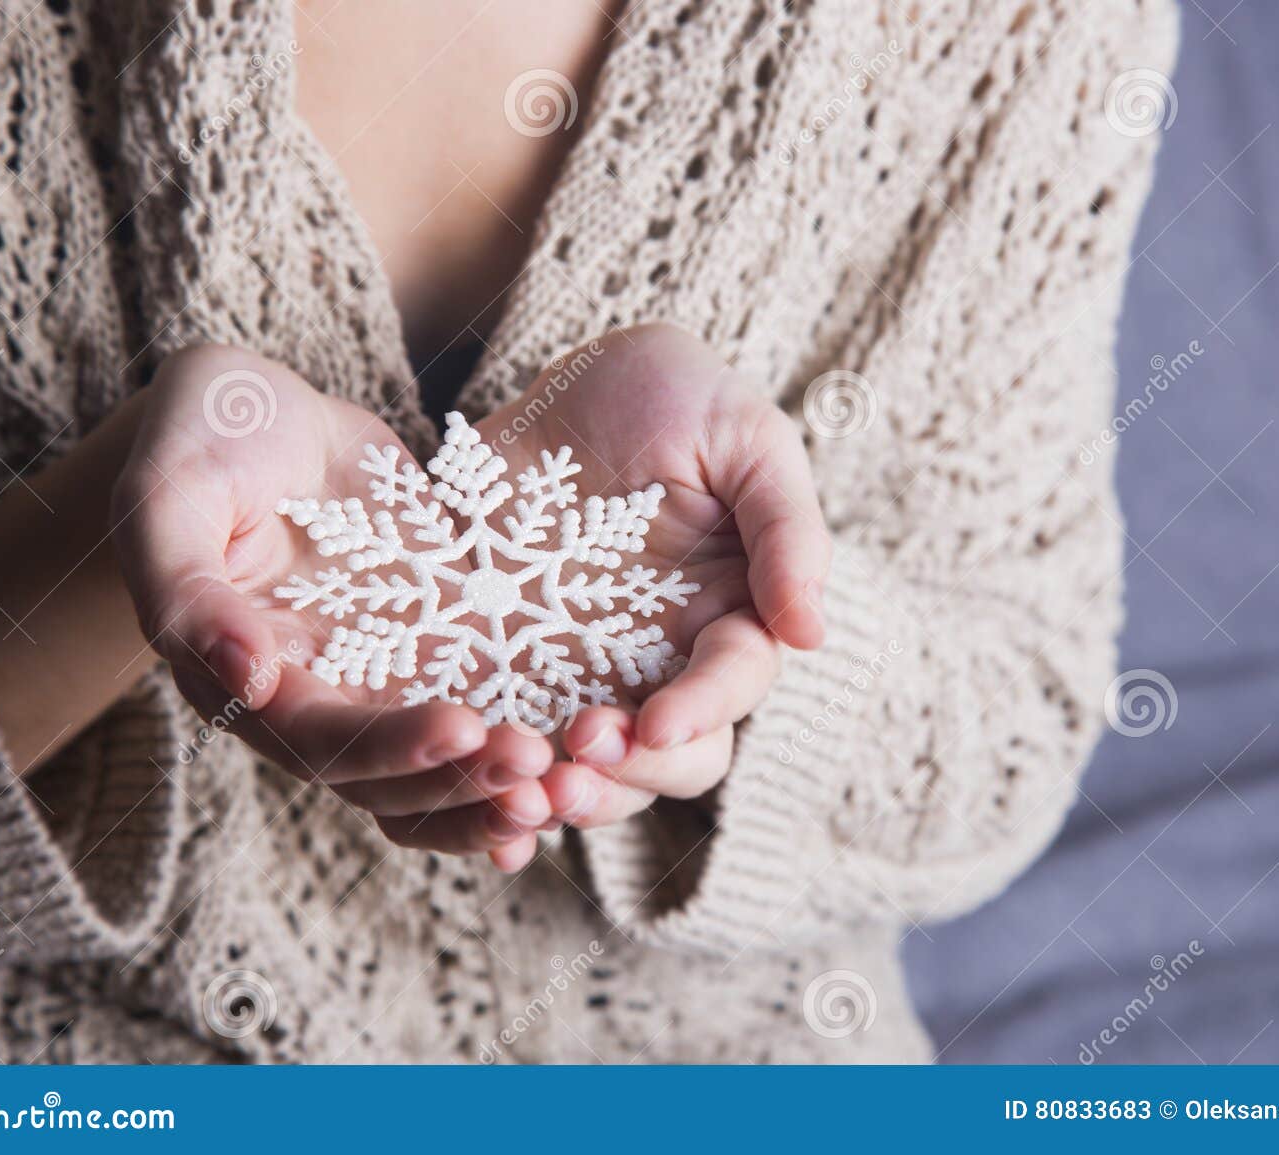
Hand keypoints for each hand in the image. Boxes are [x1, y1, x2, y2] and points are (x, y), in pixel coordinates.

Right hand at [111, 344, 556, 864]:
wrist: (261, 414)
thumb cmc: (202, 438)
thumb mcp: (171, 494)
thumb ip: (186, 588)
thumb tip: (243, 678)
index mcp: (239, 681)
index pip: (317, 742)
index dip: (387, 747)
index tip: (463, 728)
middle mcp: (314, 701)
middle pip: (387, 782)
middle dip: (461, 784)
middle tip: (539, 766)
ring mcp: (379, 683)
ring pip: (437, 771)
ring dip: (497, 789)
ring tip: (570, 783)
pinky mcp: (434, 652)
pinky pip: (480, 719)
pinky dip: (517, 755)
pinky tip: (585, 766)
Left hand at [475, 324, 830, 840]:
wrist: (556, 382)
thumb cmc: (670, 395)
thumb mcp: (744, 436)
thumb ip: (786, 528)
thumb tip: (811, 634)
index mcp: (731, 614)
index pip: (731, 683)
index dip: (700, 711)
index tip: (656, 723)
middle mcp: (663, 662)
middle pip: (672, 757)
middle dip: (634, 771)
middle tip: (582, 750)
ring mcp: (583, 674)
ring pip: (593, 770)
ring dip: (568, 789)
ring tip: (526, 784)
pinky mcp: (506, 671)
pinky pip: (508, 743)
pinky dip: (496, 774)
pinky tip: (467, 774)